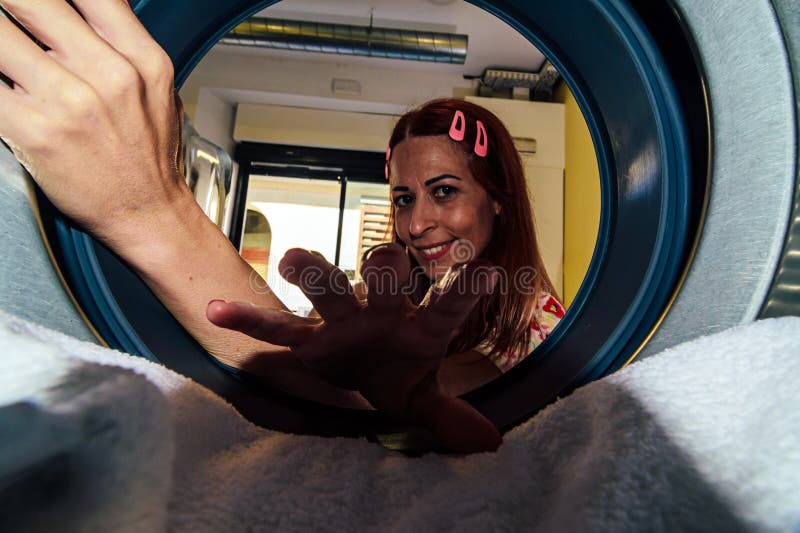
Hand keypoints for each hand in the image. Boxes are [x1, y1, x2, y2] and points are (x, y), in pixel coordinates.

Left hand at [0, 0, 192, 245]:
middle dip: (10, 5)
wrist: (148, 213)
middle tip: (8, 17)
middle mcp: (108, 73)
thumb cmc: (150, 157)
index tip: (30, 6)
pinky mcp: (34, 131)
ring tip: (3, 54)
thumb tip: (82, 6)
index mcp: (140, 57)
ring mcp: (71, 102)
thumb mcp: (156, 86)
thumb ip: (121, 39)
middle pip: (30, 0)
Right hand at [207, 244, 502, 452]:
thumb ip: (450, 414)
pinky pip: (277, 329)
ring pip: (330, 286)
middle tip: (385, 257)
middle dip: (384, 266)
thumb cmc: (400, 372)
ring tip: (293, 259)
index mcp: (420, 324)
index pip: (447, 303)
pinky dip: (249, 320)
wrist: (363, 367)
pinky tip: (218, 311)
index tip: (489, 272)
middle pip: (384, 274)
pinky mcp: (310, 338)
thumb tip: (491, 444)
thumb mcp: (423, 396)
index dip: (465, 289)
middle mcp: (383, 309)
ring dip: (314, 272)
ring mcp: (344, 318)